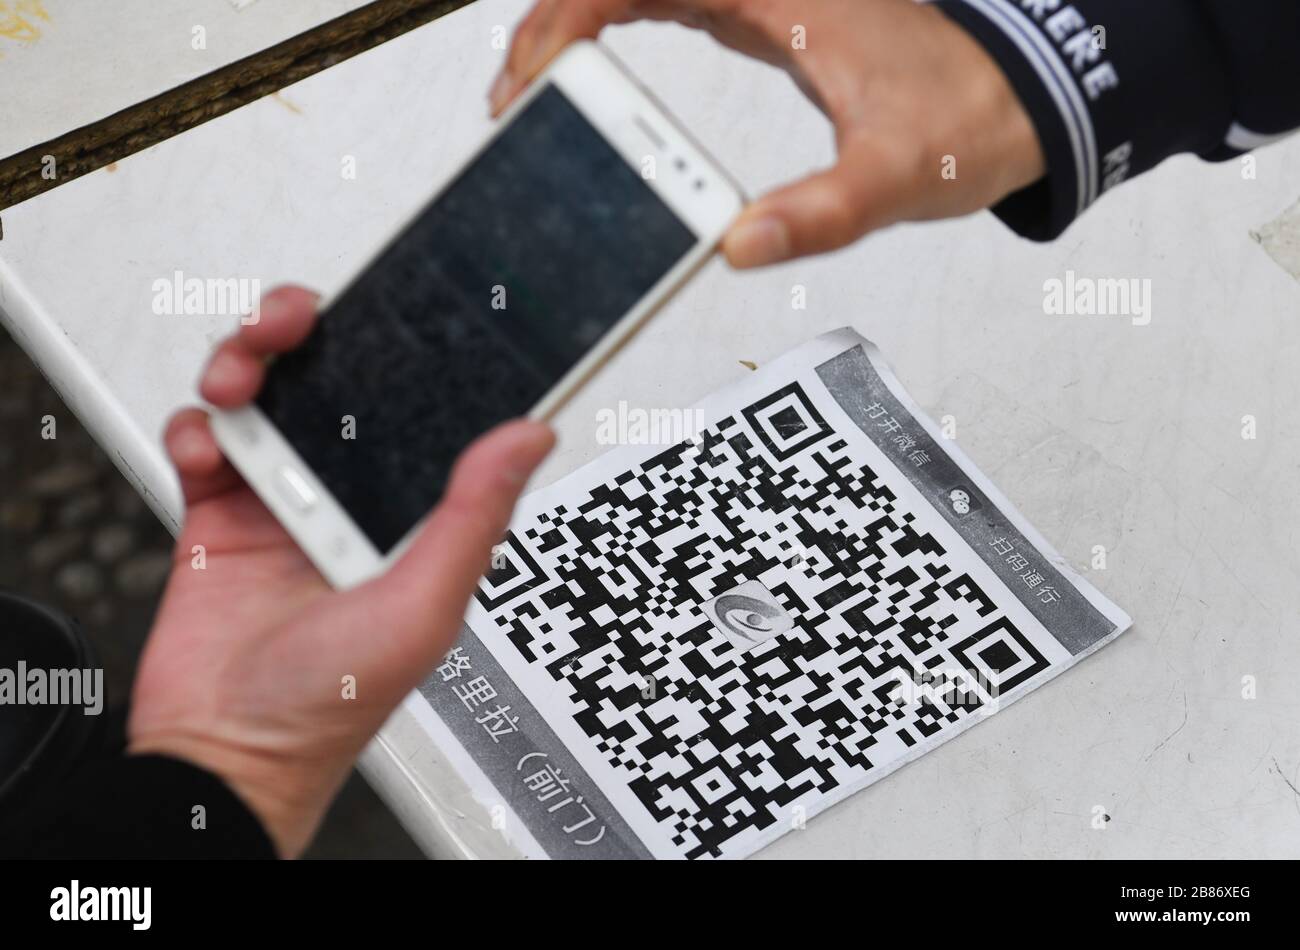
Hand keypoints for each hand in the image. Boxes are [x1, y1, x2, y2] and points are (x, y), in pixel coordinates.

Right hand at [128, 287, 553, 857]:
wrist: (228, 752)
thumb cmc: (334, 702)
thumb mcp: (425, 605)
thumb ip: (474, 517)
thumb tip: (530, 437)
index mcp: (409, 515)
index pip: (418, 413)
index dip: (411, 356)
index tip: (406, 308)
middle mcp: (350, 499)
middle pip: (333, 386)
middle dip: (309, 336)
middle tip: (295, 319)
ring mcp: (283, 502)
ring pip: (268, 398)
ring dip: (248, 364)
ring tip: (239, 374)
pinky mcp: (221, 515)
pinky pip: (208, 443)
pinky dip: (198, 427)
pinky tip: (207, 444)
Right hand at [490, 0, 1045, 266]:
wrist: (1013, 97)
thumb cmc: (963, 119)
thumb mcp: (898, 175)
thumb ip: (825, 212)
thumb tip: (738, 243)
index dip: (570, 15)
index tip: (536, 75)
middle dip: (552, 27)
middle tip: (512, 102)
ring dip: (573, 30)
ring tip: (532, 98)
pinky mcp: (756, 22)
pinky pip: (660, 8)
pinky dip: (609, 37)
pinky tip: (590, 85)